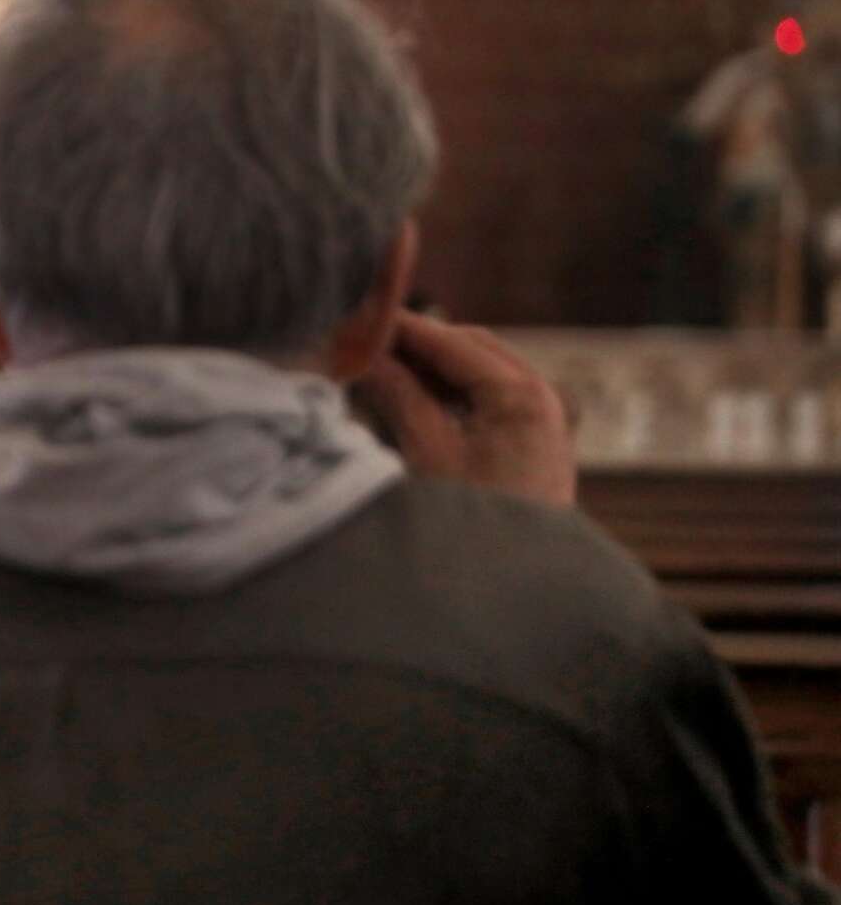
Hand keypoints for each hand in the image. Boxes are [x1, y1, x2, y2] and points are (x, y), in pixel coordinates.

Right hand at [352, 310, 575, 507]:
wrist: (521, 587)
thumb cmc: (475, 524)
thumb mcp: (428, 454)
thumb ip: (398, 395)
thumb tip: (366, 354)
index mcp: (522, 395)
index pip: (453, 341)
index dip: (404, 327)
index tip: (360, 316)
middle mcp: (542, 397)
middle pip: (471, 347)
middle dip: (420, 343)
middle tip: (366, 342)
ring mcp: (542, 419)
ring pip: (479, 370)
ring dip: (434, 366)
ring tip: (383, 371)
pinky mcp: (533, 441)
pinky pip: (487, 398)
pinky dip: (451, 391)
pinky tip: (414, 399)